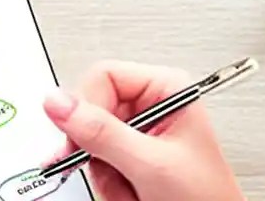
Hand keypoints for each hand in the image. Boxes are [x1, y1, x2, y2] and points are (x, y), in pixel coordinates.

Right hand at [42, 61, 243, 200]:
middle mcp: (151, 106)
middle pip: (91, 110)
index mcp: (166, 90)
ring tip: (134, 189)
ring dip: (106, 174)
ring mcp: (139, 134)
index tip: (84, 137)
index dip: (87, 106)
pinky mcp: (130, 157)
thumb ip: (102, 132)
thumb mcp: (151, 163)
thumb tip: (58, 102)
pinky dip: (109, 184)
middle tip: (114, 170)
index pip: (103, 75)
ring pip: (90, 142)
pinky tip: (132, 193)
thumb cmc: (207, 199)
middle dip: (98, 150)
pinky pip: (96, 162)